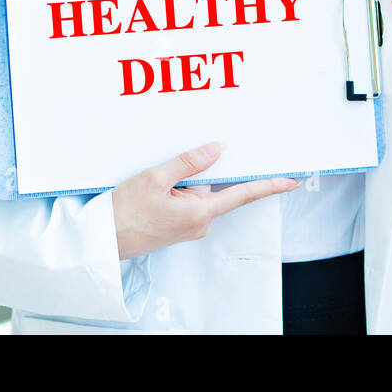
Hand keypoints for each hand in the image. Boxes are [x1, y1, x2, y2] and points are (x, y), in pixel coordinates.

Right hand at [111, 141, 298, 260]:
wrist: (99, 243)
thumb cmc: (123, 213)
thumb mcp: (154, 178)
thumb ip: (190, 162)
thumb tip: (218, 148)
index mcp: (199, 213)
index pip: (242, 194)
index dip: (269, 185)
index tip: (292, 180)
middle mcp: (200, 223)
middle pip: (213, 186)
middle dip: (195, 173)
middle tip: (168, 173)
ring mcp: (189, 227)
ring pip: (197, 192)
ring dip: (180, 182)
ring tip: (152, 185)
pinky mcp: (178, 227)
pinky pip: (186, 200)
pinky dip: (175, 190)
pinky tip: (154, 191)